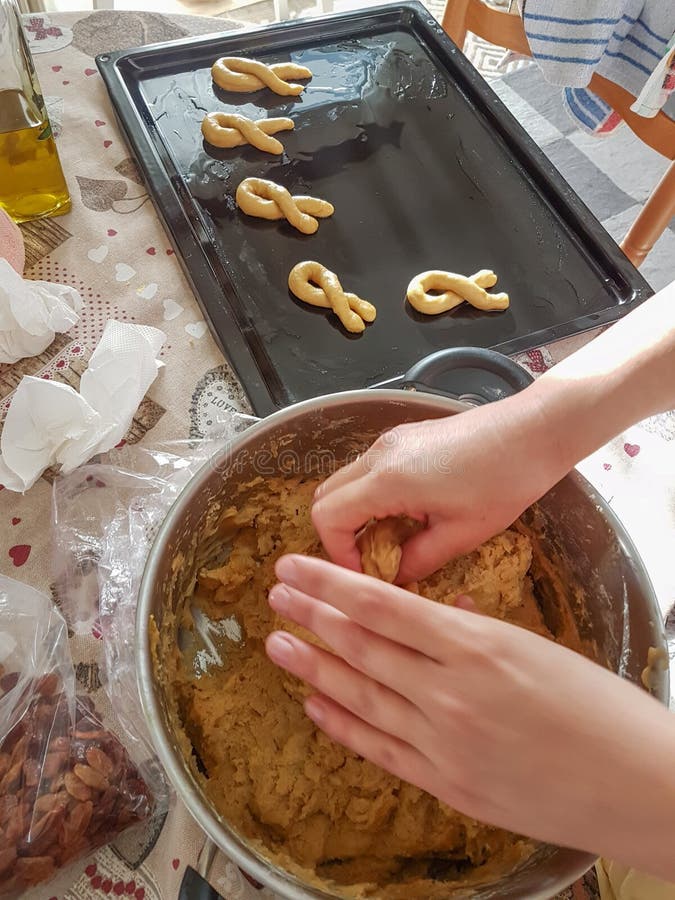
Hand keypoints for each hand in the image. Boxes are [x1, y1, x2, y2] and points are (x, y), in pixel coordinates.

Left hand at [266, 555, 674, 880]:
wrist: (637, 785)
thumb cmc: (599, 706)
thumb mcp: (537, 648)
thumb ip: (476, 632)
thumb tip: (442, 613)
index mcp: (477, 646)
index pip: (384, 605)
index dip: (331, 584)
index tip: (294, 565)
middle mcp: (449, 694)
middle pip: (362, 647)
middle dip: (313, 617)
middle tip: (275, 595)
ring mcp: (443, 745)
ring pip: (361, 696)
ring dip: (314, 668)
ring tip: (278, 644)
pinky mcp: (446, 786)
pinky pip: (380, 749)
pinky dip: (343, 725)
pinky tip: (315, 706)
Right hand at [312, 393, 563, 581]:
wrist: (533, 430)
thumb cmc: (504, 482)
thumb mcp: (463, 534)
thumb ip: (419, 560)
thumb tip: (394, 579)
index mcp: (387, 479)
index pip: (328, 517)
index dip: (337, 553)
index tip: (365, 574)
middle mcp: (379, 454)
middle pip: (326, 496)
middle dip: (340, 534)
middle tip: (372, 560)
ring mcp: (389, 440)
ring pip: (346, 481)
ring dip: (356, 514)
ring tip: (393, 540)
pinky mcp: (404, 436)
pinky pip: (368, 470)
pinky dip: (371, 496)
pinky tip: (408, 513)